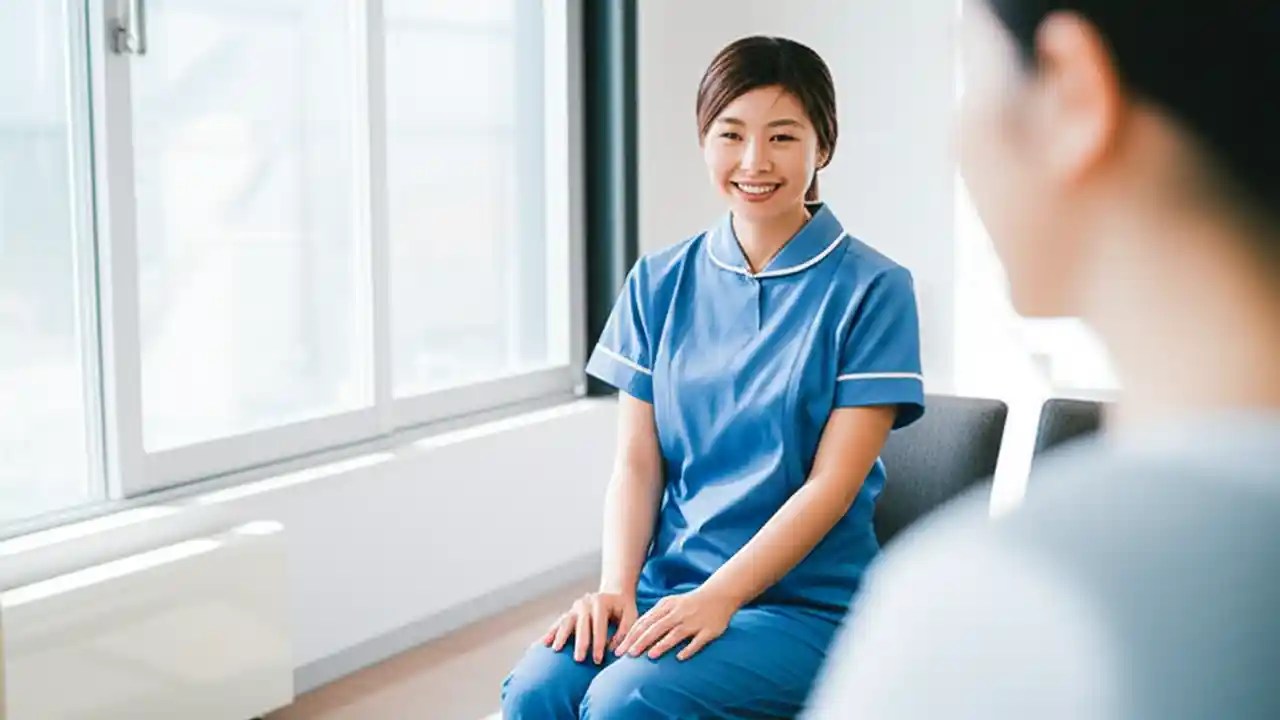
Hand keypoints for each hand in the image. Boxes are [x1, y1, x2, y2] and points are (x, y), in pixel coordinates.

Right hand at [542, 591, 638, 664]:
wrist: (614, 595)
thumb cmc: (624, 609)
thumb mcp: (631, 616)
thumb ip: (625, 631)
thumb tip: (614, 651)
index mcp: (601, 600)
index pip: (599, 624)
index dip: (598, 642)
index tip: (598, 659)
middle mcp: (586, 602)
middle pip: (581, 623)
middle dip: (580, 642)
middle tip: (579, 659)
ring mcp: (575, 607)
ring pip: (566, 621)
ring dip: (560, 635)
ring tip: (556, 649)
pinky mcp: (569, 613)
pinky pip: (558, 623)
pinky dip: (551, 633)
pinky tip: (544, 643)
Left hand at [613, 589, 737, 661]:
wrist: (719, 595)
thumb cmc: (689, 603)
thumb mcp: (669, 604)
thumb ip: (654, 616)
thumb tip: (634, 633)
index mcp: (667, 606)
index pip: (645, 622)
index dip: (631, 636)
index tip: (620, 649)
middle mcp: (678, 613)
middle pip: (656, 628)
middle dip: (641, 641)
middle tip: (628, 655)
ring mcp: (694, 622)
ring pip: (675, 634)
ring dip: (662, 644)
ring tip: (650, 656)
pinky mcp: (708, 630)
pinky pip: (697, 641)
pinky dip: (688, 649)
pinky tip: (680, 658)